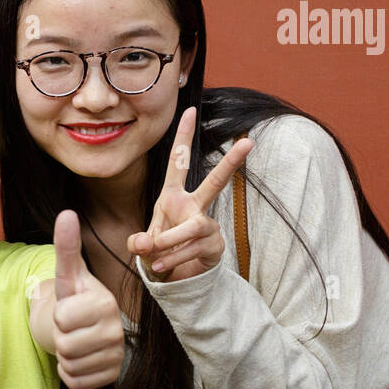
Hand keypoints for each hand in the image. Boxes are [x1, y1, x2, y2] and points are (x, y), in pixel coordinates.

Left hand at [52, 210, 125, 388]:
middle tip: (72, 327)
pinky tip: (82, 357)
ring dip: (64, 355)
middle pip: (65, 344)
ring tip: (76, 339)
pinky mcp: (112, 377)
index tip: (71, 308)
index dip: (58, 315)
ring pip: (69, 364)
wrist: (88, 328)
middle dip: (60, 337)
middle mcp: (117, 330)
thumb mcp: (68, 274)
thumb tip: (66, 213)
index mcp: (105, 303)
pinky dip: (71, 372)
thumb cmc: (76, 298)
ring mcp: (117, 356)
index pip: (62, 318)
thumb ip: (66, 246)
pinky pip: (75, 381)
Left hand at [128, 107, 253, 282]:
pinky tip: (160, 267)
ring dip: (169, 242)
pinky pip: (192, 249)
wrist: (174, 278)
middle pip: (215, 182)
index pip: (179, 161)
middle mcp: (193, 206)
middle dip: (231, 162)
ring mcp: (206, 225)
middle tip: (249, 141)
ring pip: (192, 227)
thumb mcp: (142, 244)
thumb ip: (138, 243)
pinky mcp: (214, 244)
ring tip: (154, 257)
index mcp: (173, 196)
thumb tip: (145, 244)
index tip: (190, 110)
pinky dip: (172, 260)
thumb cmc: (159, 251)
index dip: (183, 137)